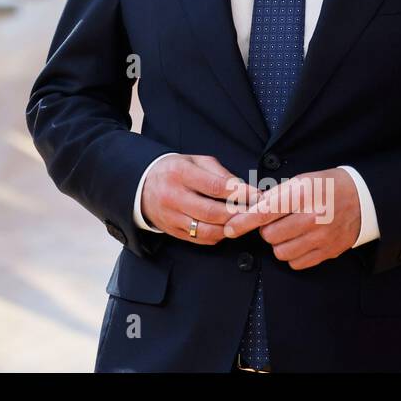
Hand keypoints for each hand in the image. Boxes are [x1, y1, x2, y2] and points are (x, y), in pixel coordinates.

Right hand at [141, 154, 261, 243]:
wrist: (142, 185)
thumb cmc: (175, 171)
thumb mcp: (195, 161)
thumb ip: (219, 173)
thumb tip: (244, 188)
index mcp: (180, 173)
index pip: (215, 186)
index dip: (240, 193)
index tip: (257, 195)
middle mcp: (173, 196)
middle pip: (212, 212)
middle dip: (238, 214)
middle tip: (255, 213)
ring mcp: (171, 216)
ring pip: (207, 229)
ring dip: (229, 228)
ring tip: (242, 222)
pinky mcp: (172, 231)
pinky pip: (200, 239)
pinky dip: (218, 236)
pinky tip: (225, 228)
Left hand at [223, 168, 360, 269]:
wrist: (363, 199)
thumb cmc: (327, 186)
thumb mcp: (301, 180)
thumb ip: (275, 195)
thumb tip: (249, 208)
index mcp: (301, 194)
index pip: (263, 212)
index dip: (242, 222)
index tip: (229, 229)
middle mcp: (311, 217)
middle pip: (269, 235)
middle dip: (266, 229)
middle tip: (276, 221)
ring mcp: (321, 237)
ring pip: (281, 252)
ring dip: (279, 243)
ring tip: (288, 231)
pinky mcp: (328, 252)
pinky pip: (296, 263)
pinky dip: (292, 255)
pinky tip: (299, 241)